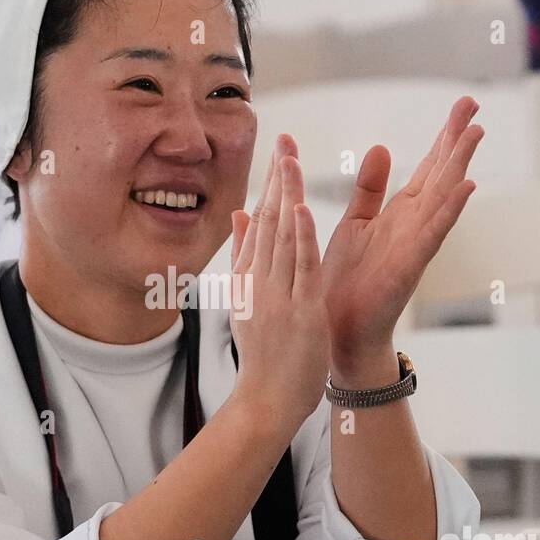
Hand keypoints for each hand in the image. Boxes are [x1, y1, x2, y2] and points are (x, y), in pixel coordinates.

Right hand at [227, 134, 329, 436]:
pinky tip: (301, 209)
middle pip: (269, 221)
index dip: (270, 183)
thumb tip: (238, 213)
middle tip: (285, 139)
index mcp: (248, 277)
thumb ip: (244, 255)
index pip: (259, 221)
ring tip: (291, 159)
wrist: (265, 400)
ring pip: (283, 237)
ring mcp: (277, 295)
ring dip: (288, 196)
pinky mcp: (298, 311)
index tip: (279, 150)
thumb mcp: (245, 299)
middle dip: (278, 179)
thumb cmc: (263, 356)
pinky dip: (300, 238)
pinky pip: (300, 269)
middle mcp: (258, 280)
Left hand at [320, 96, 483, 374]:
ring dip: (459, 165)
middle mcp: (412, 226)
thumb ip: (369, 188)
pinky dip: (450, 211)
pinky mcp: (408, 266)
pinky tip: (467, 188)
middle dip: (456, 139)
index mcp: (398, 215)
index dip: (444, 137)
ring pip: (442, 197)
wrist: (338, 332)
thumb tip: (382, 147)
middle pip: (440, 174)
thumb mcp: (355, 224)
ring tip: (476, 132)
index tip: (463, 105)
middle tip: (474, 102)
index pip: (427, 168)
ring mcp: (414, 245)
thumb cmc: (346, 282)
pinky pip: (432, 234)